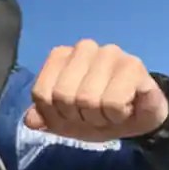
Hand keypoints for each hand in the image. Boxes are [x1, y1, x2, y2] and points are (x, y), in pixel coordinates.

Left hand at [23, 39, 168, 142]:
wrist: (138, 119)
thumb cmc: (98, 115)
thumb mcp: (65, 122)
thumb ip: (44, 117)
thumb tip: (30, 120)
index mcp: (61, 56)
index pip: (41, 94)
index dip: (56, 115)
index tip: (72, 115)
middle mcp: (84, 48)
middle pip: (63, 96)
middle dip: (78, 117)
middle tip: (94, 115)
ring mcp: (109, 53)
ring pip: (87, 99)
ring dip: (99, 118)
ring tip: (109, 112)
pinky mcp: (133, 65)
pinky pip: (112, 102)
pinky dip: (116, 115)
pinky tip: (125, 109)